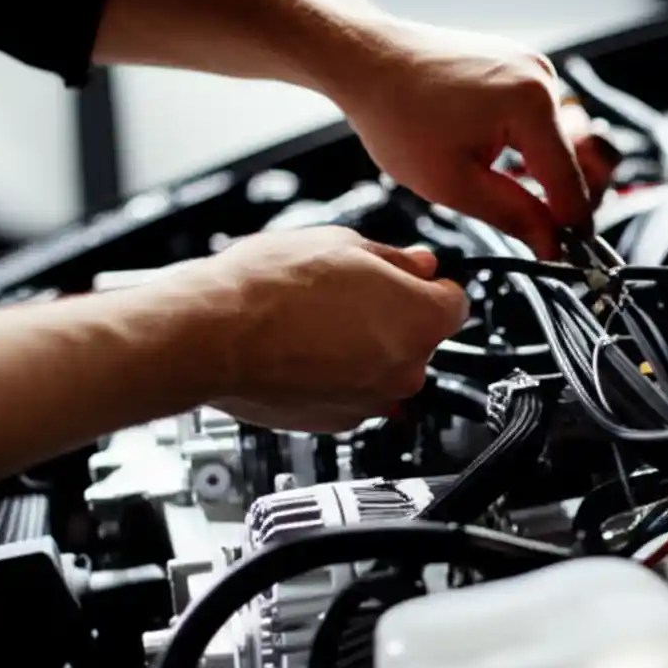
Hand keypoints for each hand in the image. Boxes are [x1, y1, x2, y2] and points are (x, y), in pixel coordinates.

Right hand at [169, 226, 467, 431]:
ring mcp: (373, 401)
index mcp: (421, 320)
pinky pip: (355, 392)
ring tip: (317, 321)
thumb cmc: (269, 289)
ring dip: (366, 348)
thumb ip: (395, 260)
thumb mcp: (343, 245)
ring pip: (387, 368)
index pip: (456, 302)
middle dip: (395, 316)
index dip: (430, 285)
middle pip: (421, 338)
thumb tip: (418, 264)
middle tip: (349, 292)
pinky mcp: (338, 422)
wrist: (211, 335)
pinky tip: (304, 350)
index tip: (411, 278)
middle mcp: (407, 370)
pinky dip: (339, 376)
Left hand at [323, 14, 595, 258]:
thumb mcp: (454, 183)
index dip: (569, 227)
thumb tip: (552, 244)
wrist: (367, 60)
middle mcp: (542, 76)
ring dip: (538, 173)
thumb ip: (513, 216)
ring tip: (504, 193)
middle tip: (535, 234)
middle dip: (555, 199)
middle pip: (569, 160)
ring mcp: (532, 67)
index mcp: (532, 103)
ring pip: (555, 142)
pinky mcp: (520, 66)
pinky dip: (526, 147)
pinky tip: (497, 162)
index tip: (567, 258)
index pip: (569, 181)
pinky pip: (539, 120)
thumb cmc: (396, 114)